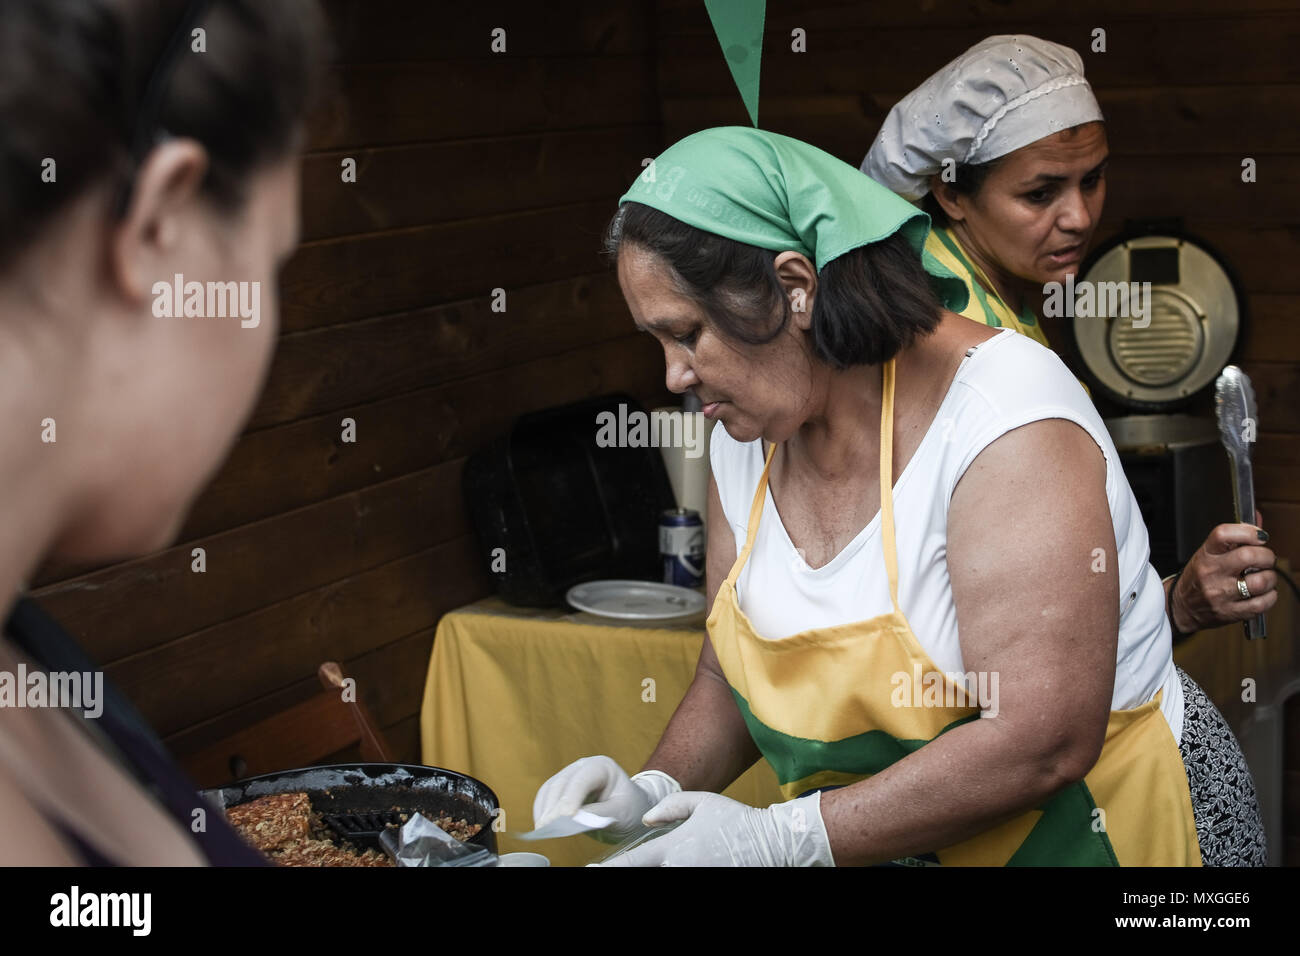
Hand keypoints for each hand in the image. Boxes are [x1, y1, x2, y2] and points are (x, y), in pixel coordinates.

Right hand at [532, 756, 678, 842]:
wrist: (631, 809)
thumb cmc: (630, 808)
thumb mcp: (621, 812)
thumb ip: (599, 814)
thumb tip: (573, 819)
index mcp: (602, 766)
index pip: (582, 779)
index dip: (571, 797)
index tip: (565, 816)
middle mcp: (583, 766)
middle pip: (562, 783)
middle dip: (554, 806)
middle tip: (547, 826)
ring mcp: (571, 775)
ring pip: (550, 788)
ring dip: (544, 808)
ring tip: (542, 828)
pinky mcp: (563, 788)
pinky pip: (546, 796)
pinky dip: (542, 810)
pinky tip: (542, 825)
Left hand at [596, 791, 834, 866]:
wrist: (770, 842)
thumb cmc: (735, 819)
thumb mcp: (701, 802)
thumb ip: (670, 807)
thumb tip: (647, 819)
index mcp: (673, 849)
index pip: (631, 863)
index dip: (608, 868)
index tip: (590, 869)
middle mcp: (679, 869)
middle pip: (642, 876)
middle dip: (628, 872)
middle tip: (610, 869)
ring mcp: (694, 879)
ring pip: (661, 880)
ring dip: (649, 873)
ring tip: (643, 865)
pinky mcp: (707, 882)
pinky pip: (679, 884)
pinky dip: (670, 874)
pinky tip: (669, 866)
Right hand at [1171, 513, 1276, 632]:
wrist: (1182, 607)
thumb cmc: (1198, 578)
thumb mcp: (1208, 554)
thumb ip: (1234, 538)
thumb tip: (1258, 521)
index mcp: (1205, 555)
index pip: (1224, 534)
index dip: (1248, 531)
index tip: (1259, 535)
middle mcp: (1212, 573)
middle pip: (1248, 556)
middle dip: (1266, 556)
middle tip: (1265, 559)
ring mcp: (1221, 594)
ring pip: (1260, 581)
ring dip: (1270, 578)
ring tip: (1264, 577)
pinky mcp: (1231, 612)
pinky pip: (1263, 603)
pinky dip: (1270, 596)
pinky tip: (1263, 593)